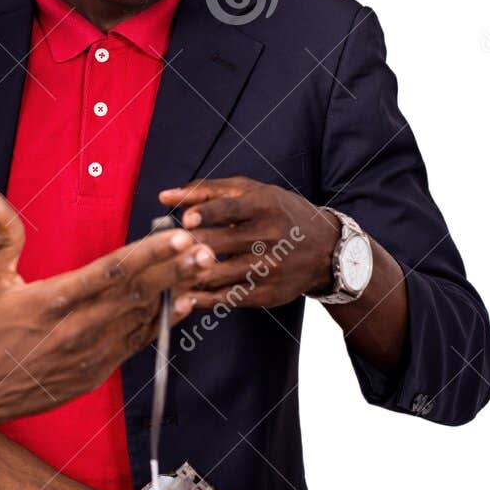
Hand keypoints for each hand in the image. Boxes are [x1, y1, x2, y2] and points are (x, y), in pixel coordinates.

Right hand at [0, 193, 209, 428]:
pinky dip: (162, 323)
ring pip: (141, 318)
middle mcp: (76, 328)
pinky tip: (183, 305)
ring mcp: (89, 354)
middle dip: (174, 269)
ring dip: (174, 292)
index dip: (147, 253)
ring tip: (201, 268)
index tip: (175, 235)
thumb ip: (1, 238)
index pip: (109, 272)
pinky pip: (136, 343)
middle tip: (205, 248)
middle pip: (136, 294)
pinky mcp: (95, 371)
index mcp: (50, 301)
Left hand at [158, 177, 339, 309]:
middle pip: (219, 244)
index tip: (185, 219)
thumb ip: (207, 191)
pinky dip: (201, 298)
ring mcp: (268, 268)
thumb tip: (164, 197)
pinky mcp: (267, 294)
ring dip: (188, 274)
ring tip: (165, 271)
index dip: (206, 214)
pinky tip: (183, 295)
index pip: (231, 210)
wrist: (326, 249)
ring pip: (218, 274)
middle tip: (164, 248)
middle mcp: (269, 237)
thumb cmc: (279, 212)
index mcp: (264, 206)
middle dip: (188, 247)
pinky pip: (227, 298)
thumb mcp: (252, 193)